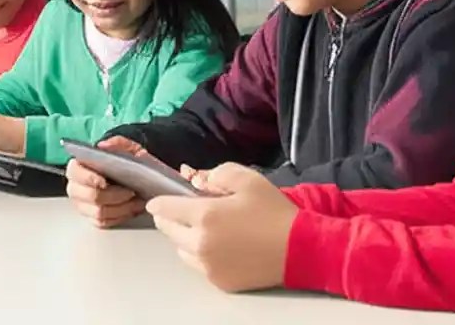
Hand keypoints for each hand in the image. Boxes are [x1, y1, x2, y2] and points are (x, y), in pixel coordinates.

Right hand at [65, 136, 156, 227]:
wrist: (134, 176)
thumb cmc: (126, 162)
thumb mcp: (128, 148)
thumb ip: (118, 143)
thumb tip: (104, 146)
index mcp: (79, 166)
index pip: (74, 172)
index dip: (87, 178)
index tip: (104, 182)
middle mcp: (77, 187)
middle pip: (88, 196)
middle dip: (112, 195)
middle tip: (129, 191)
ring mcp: (84, 205)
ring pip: (98, 212)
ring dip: (120, 207)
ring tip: (135, 199)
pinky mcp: (93, 218)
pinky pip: (104, 222)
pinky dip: (121, 216)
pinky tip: (132, 207)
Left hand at [145, 163, 297, 292]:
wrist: (299, 249)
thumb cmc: (273, 211)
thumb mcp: (248, 180)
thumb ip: (217, 174)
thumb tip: (197, 180)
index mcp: (205, 215)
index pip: (165, 208)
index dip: (158, 202)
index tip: (155, 201)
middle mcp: (200, 243)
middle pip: (167, 230)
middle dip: (170, 218)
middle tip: (181, 211)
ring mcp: (207, 266)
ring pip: (180, 249)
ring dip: (184, 237)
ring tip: (204, 229)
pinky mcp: (218, 281)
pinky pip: (197, 264)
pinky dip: (200, 254)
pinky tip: (219, 246)